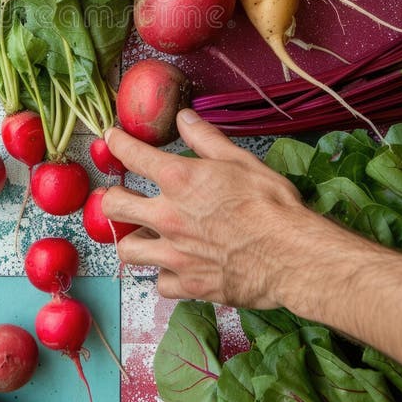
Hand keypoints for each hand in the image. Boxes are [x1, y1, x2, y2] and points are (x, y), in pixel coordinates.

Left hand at [102, 110, 310, 306]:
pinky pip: (159, 282)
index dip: (117, 143)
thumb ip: (206, 139)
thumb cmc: (271, 204)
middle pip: (114, 206)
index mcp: (178, 180)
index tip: (111, 139)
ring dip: (132, 239)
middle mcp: (167, 216)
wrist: (291, 255)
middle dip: (112, 197)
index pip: (132, 155)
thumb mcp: (240, 160)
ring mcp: (174, 254)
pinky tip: (174, 266)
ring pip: (127, 250)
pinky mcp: (188, 284)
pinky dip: (164, 275)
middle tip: (121, 195)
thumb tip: (184, 118)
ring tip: (143, 233)